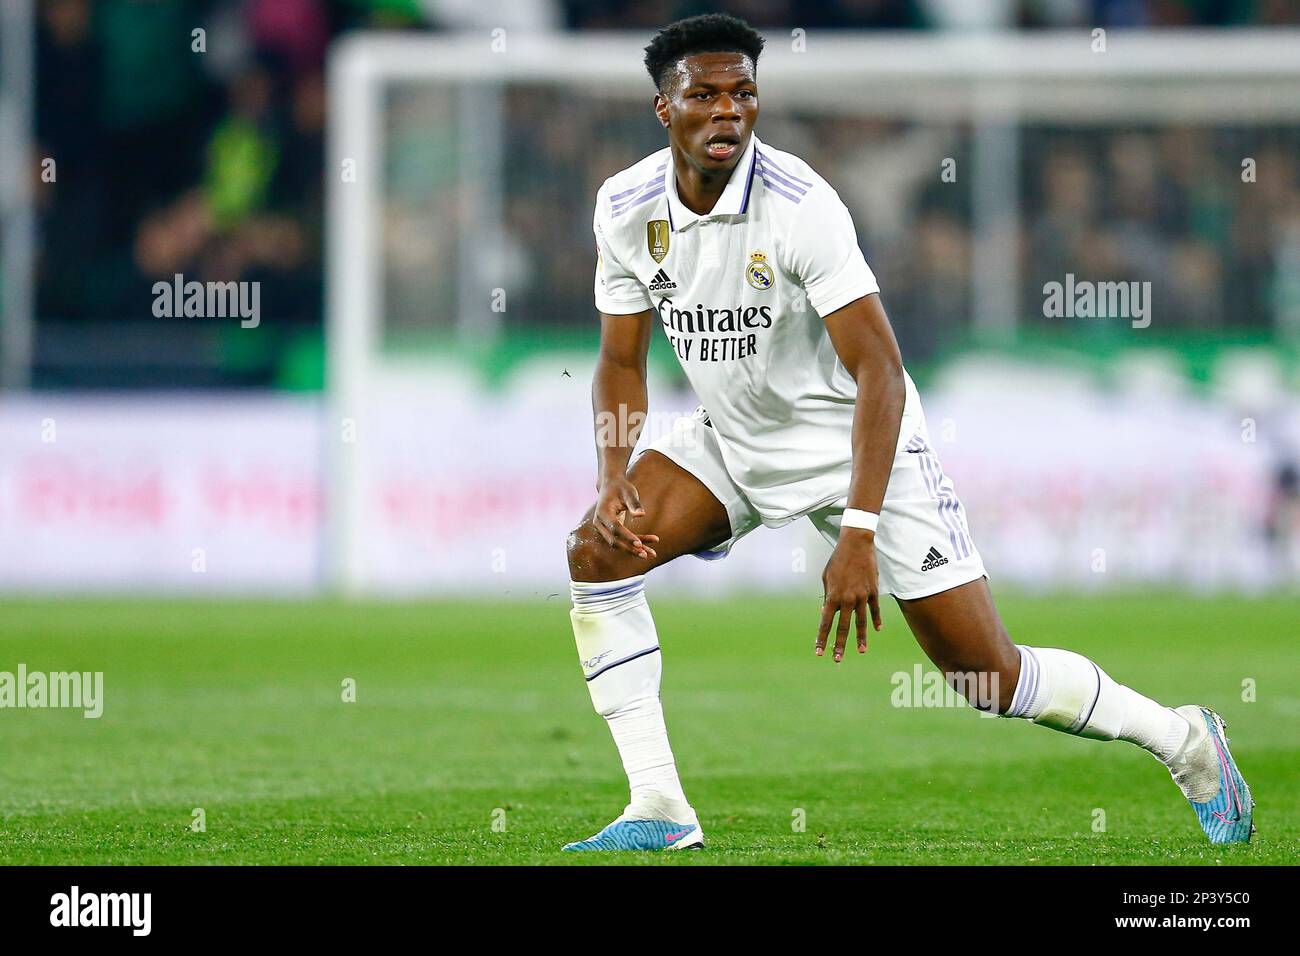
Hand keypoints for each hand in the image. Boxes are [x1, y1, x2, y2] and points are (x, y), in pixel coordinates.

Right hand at [593, 475, 658, 559]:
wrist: (610, 485)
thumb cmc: (621, 487)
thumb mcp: (629, 492)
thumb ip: (634, 503)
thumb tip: (641, 515)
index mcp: (602, 512)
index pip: (615, 528)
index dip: (627, 537)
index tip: (640, 544)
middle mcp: (600, 523)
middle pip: (614, 540)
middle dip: (630, 549)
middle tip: (645, 555)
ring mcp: (603, 529)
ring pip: (618, 543)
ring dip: (634, 549)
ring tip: (652, 553)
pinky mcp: (610, 531)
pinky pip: (622, 540)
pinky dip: (635, 543)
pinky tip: (650, 544)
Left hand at [815, 530, 881, 662]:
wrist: (856, 544)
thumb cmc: (837, 560)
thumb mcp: (826, 577)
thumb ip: (827, 596)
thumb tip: (826, 612)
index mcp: (833, 596)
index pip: (825, 622)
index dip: (822, 638)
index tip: (818, 651)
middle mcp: (847, 599)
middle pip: (843, 627)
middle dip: (839, 645)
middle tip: (837, 659)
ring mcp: (862, 596)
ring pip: (861, 622)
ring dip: (861, 638)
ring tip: (861, 651)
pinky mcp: (873, 591)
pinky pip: (874, 609)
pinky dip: (876, 620)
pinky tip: (877, 630)